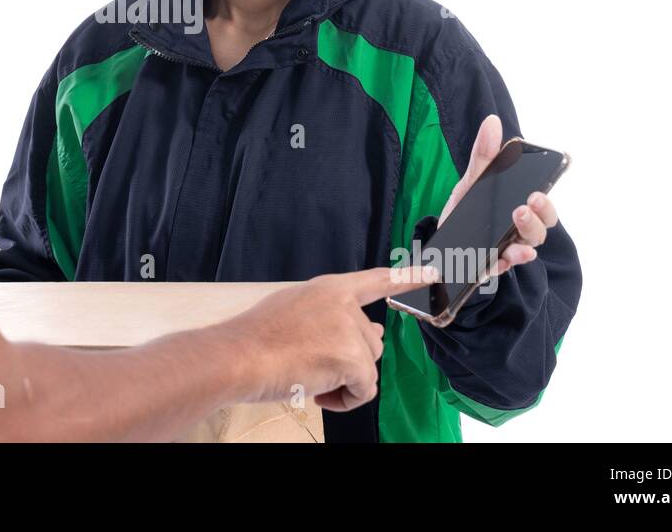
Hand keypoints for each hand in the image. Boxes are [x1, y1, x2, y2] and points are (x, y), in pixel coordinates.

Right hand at [229, 264, 437, 412]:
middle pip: (372, 341)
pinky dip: (345, 400)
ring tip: (310, 379)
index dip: (406, 278)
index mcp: (328, 289)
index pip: (375, 280)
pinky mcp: (351, 356)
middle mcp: (343, 303)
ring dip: (344, 382)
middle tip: (313, 368)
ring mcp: (349, 328)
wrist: (238, 356)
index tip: (433, 271)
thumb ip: (334, 318)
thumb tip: (378, 330)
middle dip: (349, 362)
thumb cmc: (256, 340)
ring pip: (368, 367)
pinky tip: (318, 394)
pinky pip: (364, 390)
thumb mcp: (295, 314)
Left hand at [436, 114, 558, 278]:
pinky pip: (500, 268)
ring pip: (525, 250)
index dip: (546, 203)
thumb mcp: (472, 180)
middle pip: (539, 230)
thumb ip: (484, 155)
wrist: (442, 234)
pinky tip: (502, 258)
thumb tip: (492, 122)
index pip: (544, 209)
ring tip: (517, 235)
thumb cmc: (467, 206)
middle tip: (525, 206)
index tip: (538, 192)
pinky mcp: (488, 264)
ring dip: (524, 244)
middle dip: (537, 219)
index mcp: (520, 209)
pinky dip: (502, 264)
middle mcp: (518, 231)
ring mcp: (505, 249)